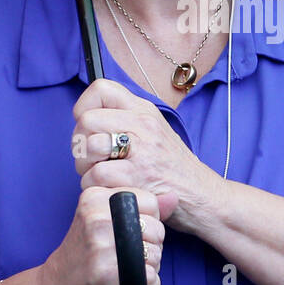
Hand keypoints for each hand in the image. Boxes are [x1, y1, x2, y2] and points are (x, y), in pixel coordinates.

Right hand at [42, 185, 165, 284]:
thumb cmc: (84, 255)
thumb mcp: (104, 221)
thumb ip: (139, 208)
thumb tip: (174, 197)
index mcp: (95, 197)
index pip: (151, 202)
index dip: (148, 221)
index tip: (127, 234)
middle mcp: (97, 217)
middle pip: (156, 228)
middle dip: (151, 247)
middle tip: (126, 257)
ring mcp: (102, 245)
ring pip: (156, 254)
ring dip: (150, 268)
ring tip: (125, 270)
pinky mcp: (109, 273)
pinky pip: (151, 278)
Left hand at [70, 77, 223, 234]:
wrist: (204, 196)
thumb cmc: (174, 169)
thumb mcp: (154, 133)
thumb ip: (125, 122)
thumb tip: (86, 120)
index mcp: (144, 111)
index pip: (101, 88)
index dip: (84, 108)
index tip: (89, 130)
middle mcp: (144, 124)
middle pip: (87, 120)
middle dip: (79, 145)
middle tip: (91, 161)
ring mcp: (144, 149)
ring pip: (90, 146)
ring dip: (85, 168)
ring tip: (98, 176)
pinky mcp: (141, 175)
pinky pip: (98, 175)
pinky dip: (94, 187)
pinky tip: (108, 190)